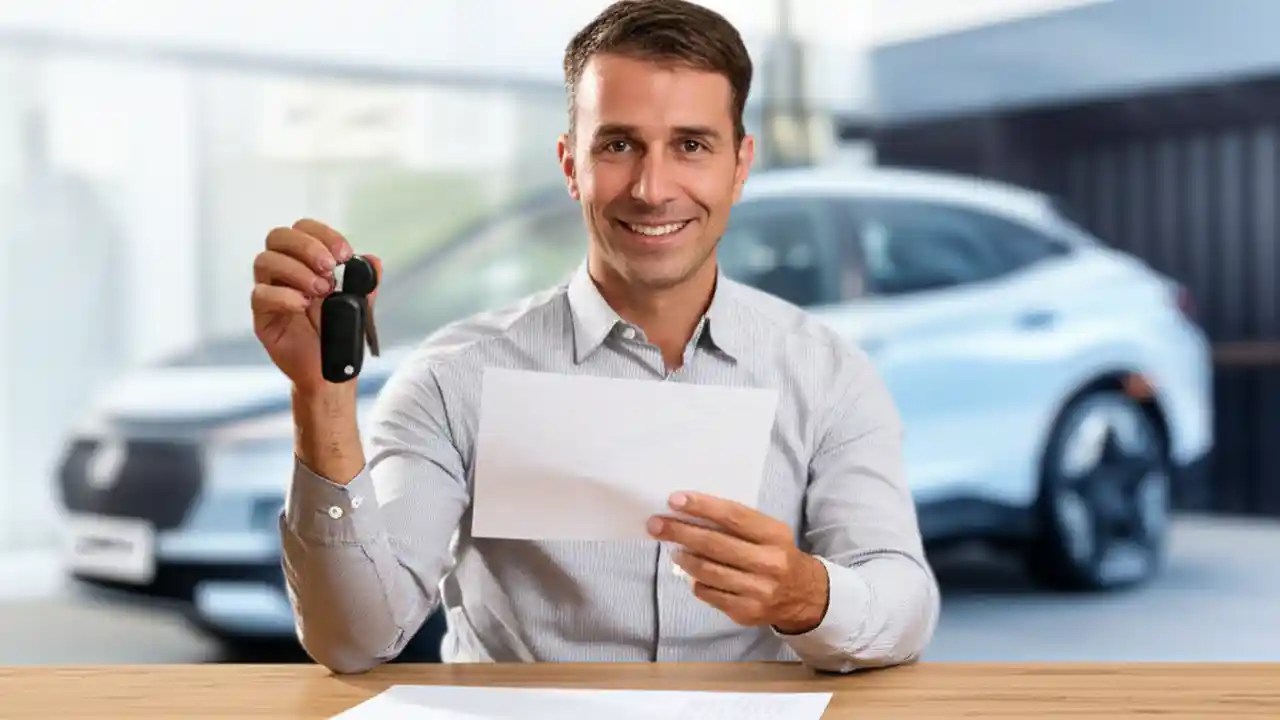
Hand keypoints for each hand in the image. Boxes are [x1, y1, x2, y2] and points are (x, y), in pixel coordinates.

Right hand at [251, 219, 380, 394]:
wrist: (331, 371)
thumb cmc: (340, 333)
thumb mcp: (360, 305)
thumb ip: (365, 283)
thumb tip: (373, 261)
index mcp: (306, 261)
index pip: (302, 228)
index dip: (322, 234)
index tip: (344, 253)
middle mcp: (284, 271)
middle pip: (278, 237)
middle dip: (306, 247)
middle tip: (330, 268)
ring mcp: (271, 292)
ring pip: (265, 261)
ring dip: (296, 270)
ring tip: (321, 290)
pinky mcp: (262, 316)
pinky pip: (260, 295)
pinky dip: (284, 296)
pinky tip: (303, 305)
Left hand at [647, 492, 829, 633]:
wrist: (805, 596)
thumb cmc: (777, 554)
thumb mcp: (768, 532)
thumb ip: (737, 524)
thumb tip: (689, 513)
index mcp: (774, 535)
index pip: (734, 516)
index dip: (702, 507)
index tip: (675, 500)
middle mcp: (769, 562)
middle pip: (716, 544)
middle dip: (681, 532)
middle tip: (656, 524)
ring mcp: (758, 590)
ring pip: (710, 571)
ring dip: (685, 558)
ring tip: (673, 549)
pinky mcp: (747, 612)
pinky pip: (711, 594)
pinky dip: (697, 582)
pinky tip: (692, 574)